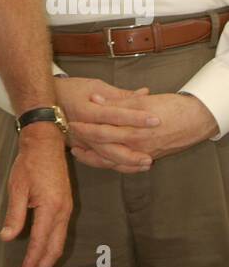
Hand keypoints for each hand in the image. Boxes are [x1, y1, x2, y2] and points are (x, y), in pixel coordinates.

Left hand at [0, 124, 72, 266]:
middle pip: (55, 248)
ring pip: (60, 242)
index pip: (40, 242)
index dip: (32, 261)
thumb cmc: (30, 163)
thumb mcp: (17, 188)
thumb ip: (14, 215)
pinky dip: (53, 247)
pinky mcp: (66, 206)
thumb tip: (7, 238)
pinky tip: (43, 251)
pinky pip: (61, 233)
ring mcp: (67, 209)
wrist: (46, 144)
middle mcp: (63, 212)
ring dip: (48, 259)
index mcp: (51, 208)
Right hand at [58, 77, 159, 172]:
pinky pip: (99, 161)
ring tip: (147, 162)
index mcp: (88, 111)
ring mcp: (81, 141)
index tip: (156, 119)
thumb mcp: (95, 86)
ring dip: (127, 162)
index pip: (116, 115)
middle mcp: (84, 129)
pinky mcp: (81, 148)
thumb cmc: (71, 90)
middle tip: (154, 152)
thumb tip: (144, 94)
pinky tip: (131, 167)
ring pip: (106, 157)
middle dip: (134, 148)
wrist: (44, 103)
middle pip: (111, 143)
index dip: (136, 117)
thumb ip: (119, 95)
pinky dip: (116, 165)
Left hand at [71, 92, 218, 170]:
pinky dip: (111, 165)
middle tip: (71, 140)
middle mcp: (136, 147)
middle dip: (85, 145)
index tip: (71, 123)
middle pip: (103, 149)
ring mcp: (142, 155)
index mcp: (132, 130)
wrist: (194, 120)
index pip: (101, 132)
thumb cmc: (170, 107)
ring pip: (112, 162)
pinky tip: (102, 161)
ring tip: (79, 153)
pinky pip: (125, 167)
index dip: (84, 129)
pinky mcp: (147, 158)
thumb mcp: (141, 101)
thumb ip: (117, 102)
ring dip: (94, 159)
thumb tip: (96, 99)